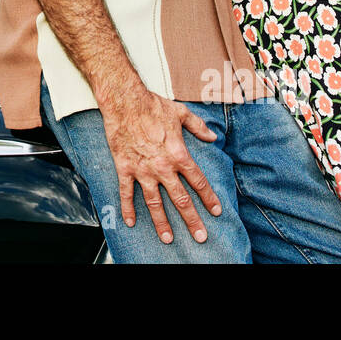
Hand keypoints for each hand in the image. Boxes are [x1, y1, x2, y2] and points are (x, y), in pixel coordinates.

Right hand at [98, 88, 222, 243]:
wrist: (125, 101)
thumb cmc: (152, 105)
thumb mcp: (181, 113)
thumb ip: (199, 127)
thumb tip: (213, 137)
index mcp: (179, 154)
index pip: (198, 181)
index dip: (208, 198)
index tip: (215, 211)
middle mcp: (163, 167)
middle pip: (180, 199)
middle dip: (192, 220)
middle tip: (200, 236)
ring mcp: (143, 170)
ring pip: (155, 202)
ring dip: (162, 222)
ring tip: (168, 238)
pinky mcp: (125, 168)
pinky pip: (126, 192)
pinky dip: (127, 208)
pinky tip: (130, 222)